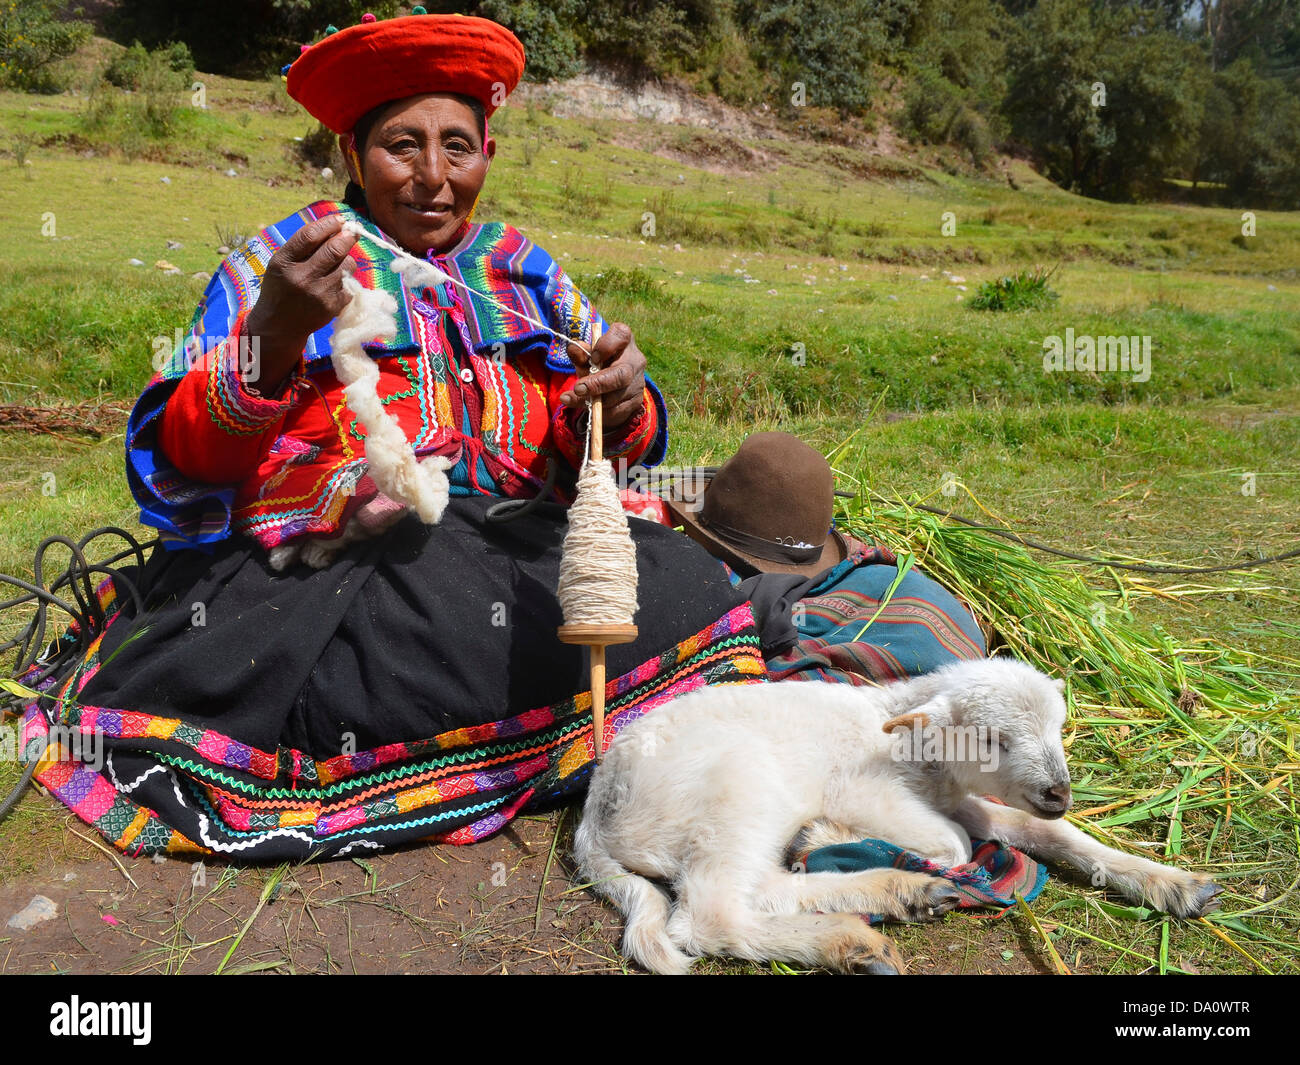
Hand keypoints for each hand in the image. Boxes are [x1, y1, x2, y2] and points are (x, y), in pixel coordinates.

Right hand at [243, 216, 357, 390]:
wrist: (279, 324)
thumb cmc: (282, 286)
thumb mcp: (282, 262)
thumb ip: (304, 245)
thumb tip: (337, 226)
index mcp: (284, 262)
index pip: (310, 236)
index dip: (329, 224)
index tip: (340, 219)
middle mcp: (301, 278)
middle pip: (334, 249)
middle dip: (348, 237)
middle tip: (353, 231)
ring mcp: (319, 294)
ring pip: (347, 265)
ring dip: (347, 258)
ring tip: (338, 261)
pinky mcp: (333, 307)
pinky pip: (350, 283)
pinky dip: (346, 278)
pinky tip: (334, 281)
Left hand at [560, 322, 646, 431]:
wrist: (612, 382)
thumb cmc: (597, 362)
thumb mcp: (586, 356)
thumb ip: (580, 353)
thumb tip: (573, 348)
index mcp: (624, 340)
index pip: (621, 335)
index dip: (605, 346)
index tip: (592, 357)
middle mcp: (635, 360)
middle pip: (622, 374)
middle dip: (598, 384)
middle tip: (578, 389)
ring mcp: (638, 381)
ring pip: (617, 396)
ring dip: (594, 401)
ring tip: (574, 400)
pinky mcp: (637, 400)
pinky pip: (618, 410)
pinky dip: (600, 412)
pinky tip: (589, 410)